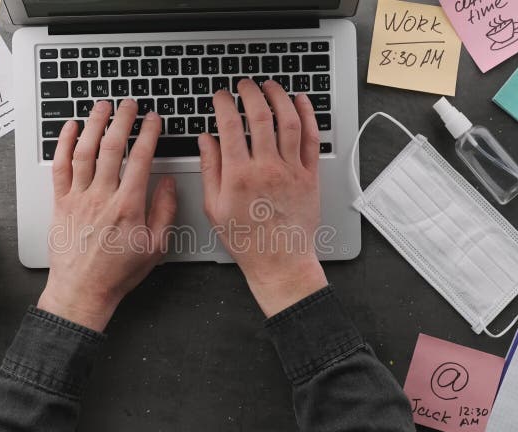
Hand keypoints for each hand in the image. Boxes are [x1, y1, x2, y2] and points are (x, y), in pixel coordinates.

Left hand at [38, 100, 176, 331]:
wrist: (82, 290)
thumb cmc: (117, 272)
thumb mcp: (155, 247)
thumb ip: (164, 212)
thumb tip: (167, 184)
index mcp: (128, 206)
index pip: (141, 158)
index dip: (149, 133)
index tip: (154, 120)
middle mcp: (101, 197)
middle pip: (112, 147)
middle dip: (123, 119)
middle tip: (129, 104)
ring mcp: (78, 198)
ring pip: (85, 151)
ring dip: (94, 124)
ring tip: (102, 106)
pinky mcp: (60, 203)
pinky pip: (60, 167)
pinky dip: (64, 144)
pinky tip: (70, 128)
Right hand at [198, 80, 327, 316]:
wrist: (280, 261)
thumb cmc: (246, 239)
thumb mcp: (214, 207)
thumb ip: (210, 169)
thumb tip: (206, 140)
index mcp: (239, 175)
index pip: (230, 125)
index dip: (223, 103)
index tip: (220, 96)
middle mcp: (266, 168)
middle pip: (260, 115)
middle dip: (250, 92)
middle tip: (243, 85)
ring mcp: (291, 170)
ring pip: (288, 120)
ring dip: (278, 96)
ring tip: (269, 86)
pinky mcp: (310, 175)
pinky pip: (311, 138)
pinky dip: (307, 115)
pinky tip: (300, 102)